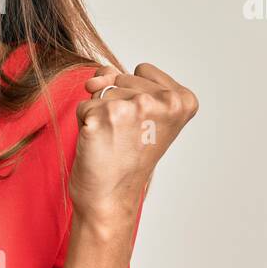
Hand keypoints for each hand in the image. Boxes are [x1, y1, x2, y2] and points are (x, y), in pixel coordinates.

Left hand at [69, 63, 197, 226]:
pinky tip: (99, 144)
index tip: (142, 126)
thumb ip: (122, 80)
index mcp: (182, 101)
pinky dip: (84, 123)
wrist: (109, 198)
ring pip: (101, 90)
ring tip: (113, 141)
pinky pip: (84, 105)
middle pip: (120, 78)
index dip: (132, 96)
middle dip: (114, 103)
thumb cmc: (125, 159)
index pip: (142, 70)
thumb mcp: (138, 113)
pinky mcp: (105, 115)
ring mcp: (135, 107)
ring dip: (98, 114)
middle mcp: (163, 102)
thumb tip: (101, 74)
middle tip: (125, 137)